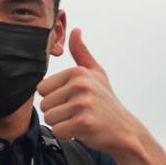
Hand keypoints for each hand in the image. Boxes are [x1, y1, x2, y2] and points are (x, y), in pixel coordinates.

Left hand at [37, 29, 142, 154]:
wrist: (124, 129)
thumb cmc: (105, 100)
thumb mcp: (96, 73)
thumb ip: (82, 52)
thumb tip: (75, 30)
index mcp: (77, 72)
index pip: (41, 89)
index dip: (54, 97)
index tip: (72, 99)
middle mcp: (80, 85)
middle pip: (44, 104)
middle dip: (57, 112)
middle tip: (77, 111)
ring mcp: (82, 104)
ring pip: (49, 118)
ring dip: (61, 123)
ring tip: (79, 119)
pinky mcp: (83, 123)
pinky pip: (57, 130)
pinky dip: (66, 133)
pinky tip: (81, 129)